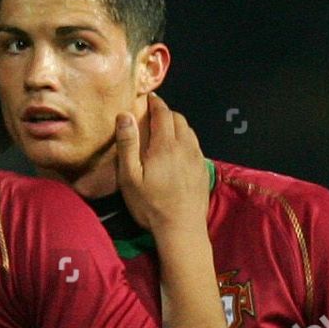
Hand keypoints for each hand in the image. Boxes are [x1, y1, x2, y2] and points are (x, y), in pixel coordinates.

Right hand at [115, 93, 209, 234]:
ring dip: (177, 126)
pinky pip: (195, 146)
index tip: (149, 98)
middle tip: (154, 116)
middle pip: (178, 119)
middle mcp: (185, 146)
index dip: (155, 102)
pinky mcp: (203, 170)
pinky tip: (178, 151)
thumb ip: (128, 145)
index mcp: (165, 145)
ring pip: (189, 131)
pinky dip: (186, 140)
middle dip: (166, 113)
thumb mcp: (130, 178)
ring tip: (166, 131)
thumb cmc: (151, 206)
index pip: (163, 113)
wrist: (182, 229)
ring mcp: (197, 158)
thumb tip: (125, 115)